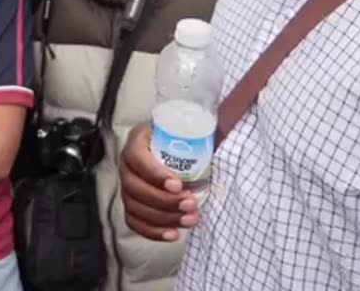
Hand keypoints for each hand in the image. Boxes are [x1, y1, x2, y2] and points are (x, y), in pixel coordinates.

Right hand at [121, 123, 199, 241]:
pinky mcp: (132, 205)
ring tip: (190, 219)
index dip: (154, 174)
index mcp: (138, 141)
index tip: (178, 184)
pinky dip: (152, 231)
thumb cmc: (183, 139)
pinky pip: (134, 222)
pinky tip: (173, 234)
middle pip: (134, 187)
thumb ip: (202, 130)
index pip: (137, 158)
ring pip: (136, 207)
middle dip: (164, 200)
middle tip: (191, 204)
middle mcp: (128, 165)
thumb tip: (231, 125)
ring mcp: (127, 187)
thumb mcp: (189, 129)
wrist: (175, 149)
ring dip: (164, 218)